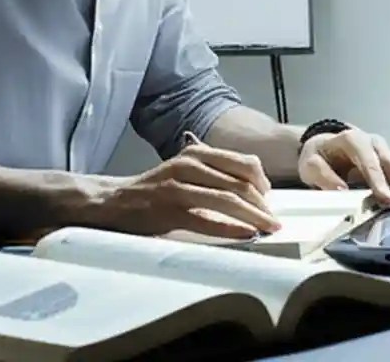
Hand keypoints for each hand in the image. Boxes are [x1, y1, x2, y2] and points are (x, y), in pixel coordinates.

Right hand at [93, 139, 281, 238]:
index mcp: (196, 153)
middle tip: (274, 220)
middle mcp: (189, 165)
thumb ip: (213, 173)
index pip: (242, 163)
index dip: (262, 181)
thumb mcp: (185, 170)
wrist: (116, 201)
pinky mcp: (170, 211)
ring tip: (267, 229)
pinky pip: (208, 221)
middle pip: (239, 183)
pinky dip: (231, 229)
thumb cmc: (156, 189)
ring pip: (228, 200)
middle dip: (262, 204)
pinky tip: (246, 236)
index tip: (270, 198)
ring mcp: (179, 187)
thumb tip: (253, 189)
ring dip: (253, 217)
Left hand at [297, 127, 389, 206]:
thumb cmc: (319, 156)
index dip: (378, 179)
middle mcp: (373, 144)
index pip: (368, 159)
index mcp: (352, 140)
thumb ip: (323, 176)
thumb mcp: (310, 164)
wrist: (323, 149)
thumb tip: (341, 190)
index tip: (385, 197)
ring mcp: (384, 153)